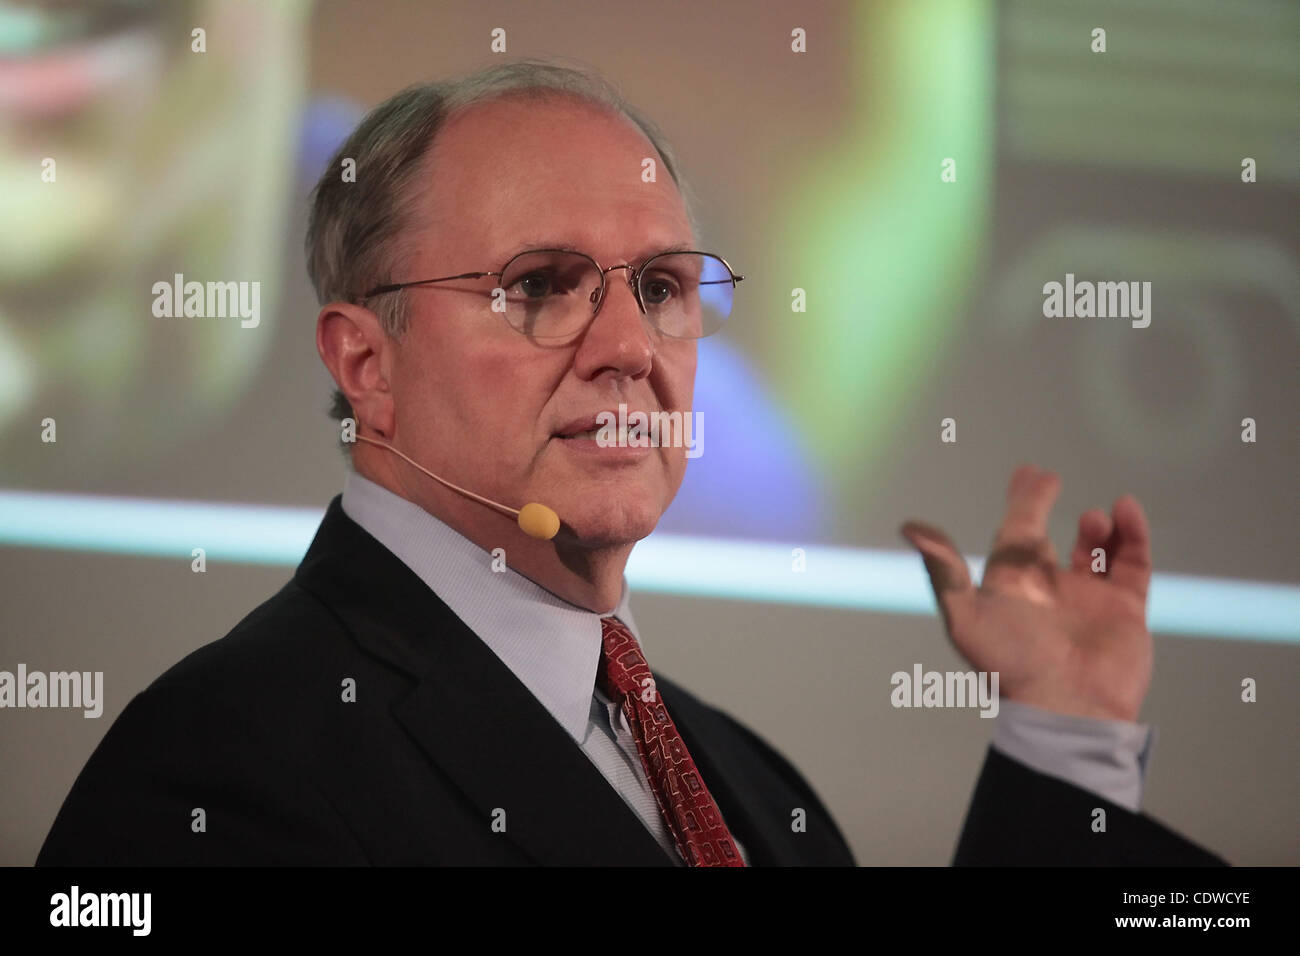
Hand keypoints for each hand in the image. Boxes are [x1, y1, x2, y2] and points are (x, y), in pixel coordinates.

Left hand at [900, 464, 1152, 721]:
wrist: (1067, 708)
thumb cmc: (1011, 665)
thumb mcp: (965, 616)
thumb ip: (943, 570)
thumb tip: (911, 528)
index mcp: (1012, 586)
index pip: (1015, 532)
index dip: (1022, 502)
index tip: (1028, 472)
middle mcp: (1048, 589)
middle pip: (1045, 538)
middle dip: (1044, 506)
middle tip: (1046, 476)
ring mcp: (1088, 597)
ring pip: (1094, 549)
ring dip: (1096, 526)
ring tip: (1092, 518)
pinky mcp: (1125, 608)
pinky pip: (1133, 561)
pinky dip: (1133, 534)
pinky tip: (1124, 510)